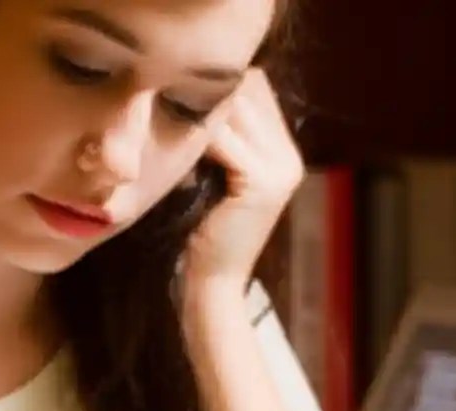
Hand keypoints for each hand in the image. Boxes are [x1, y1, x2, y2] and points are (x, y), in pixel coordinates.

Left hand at [183, 68, 304, 286]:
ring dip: (199, 110)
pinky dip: (197, 137)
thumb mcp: (216, 178)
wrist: (213, 282)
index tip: (177, 83)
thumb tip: (193, 95)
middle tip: (166, 88)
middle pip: (250, 95)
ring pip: (237, 112)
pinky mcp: (262, 181)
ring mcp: (281, 170)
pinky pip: (224, 141)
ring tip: (166, 111)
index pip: (256, 92)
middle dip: (208, 92)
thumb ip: (220, 142)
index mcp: (283, 153)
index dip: (218, 85)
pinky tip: (173, 141)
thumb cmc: (203, 232)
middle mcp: (289, 158)